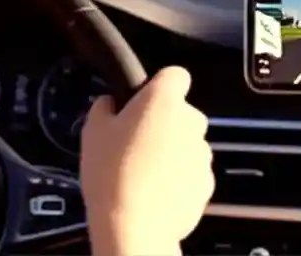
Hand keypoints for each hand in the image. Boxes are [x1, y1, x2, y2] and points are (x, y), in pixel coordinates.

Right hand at [80, 67, 213, 255]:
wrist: (135, 225)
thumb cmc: (112, 174)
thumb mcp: (93, 132)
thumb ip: (104, 107)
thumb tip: (109, 102)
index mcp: (163, 100)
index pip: (175, 74)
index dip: (160, 85)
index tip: (146, 100)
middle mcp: (190, 121)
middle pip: (182, 112)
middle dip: (164, 123)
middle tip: (136, 141)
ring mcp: (202, 153)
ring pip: (188, 143)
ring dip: (173, 151)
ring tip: (143, 171)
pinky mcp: (207, 182)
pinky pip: (193, 171)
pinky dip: (180, 177)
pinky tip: (156, 190)